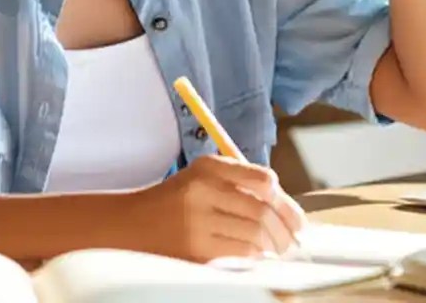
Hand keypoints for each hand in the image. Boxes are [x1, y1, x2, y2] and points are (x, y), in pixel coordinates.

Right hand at [128, 156, 306, 262]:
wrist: (129, 225)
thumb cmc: (175, 203)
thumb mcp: (202, 179)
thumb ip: (241, 185)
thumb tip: (289, 211)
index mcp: (209, 167)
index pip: (264, 180)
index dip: (286, 203)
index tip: (295, 219)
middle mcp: (204, 189)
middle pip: (263, 211)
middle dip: (285, 231)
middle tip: (291, 243)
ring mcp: (198, 221)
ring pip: (255, 235)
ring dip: (272, 247)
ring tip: (275, 252)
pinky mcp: (196, 249)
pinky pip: (240, 254)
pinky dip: (254, 257)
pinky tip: (254, 258)